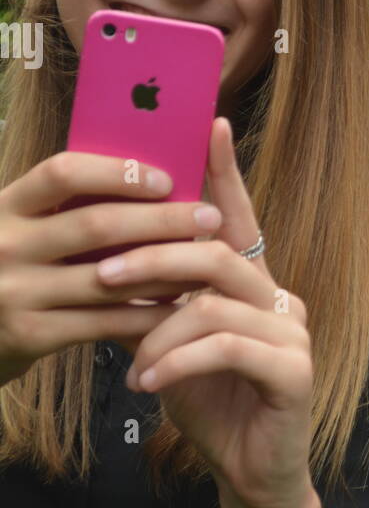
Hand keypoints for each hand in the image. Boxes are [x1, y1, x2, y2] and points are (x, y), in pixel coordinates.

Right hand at [0, 150, 221, 389]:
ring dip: (165, 270)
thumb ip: (69, 206)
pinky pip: (104, 321)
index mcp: (7, 205)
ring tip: (204, 265)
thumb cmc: (18, 267)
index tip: (167, 180)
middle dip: (162, 220)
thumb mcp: (26, 227)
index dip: (118, 172)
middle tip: (209, 218)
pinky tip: (179, 308)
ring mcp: (16, 292)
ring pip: (109, 278)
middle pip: (96, 225)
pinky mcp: (30, 334)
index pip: (62, 173)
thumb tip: (152, 179)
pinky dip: (147, 313)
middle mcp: (6, 244)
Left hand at [103, 118, 312, 507]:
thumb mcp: (167, 346)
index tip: (208, 122)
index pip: (238, 216)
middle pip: (218, 252)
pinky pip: (227, 347)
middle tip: (103, 274)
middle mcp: (281, 298)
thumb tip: (98, 260)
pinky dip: (177, 362)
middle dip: (155, 257)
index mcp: (253, 285)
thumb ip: (146, 304)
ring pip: (216, 302)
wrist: (250, 474)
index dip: (225, 170)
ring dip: (159, 327)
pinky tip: (147, 383)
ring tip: (129, 357)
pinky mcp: (296, 372)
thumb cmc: (211, 403)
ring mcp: (294, 333)